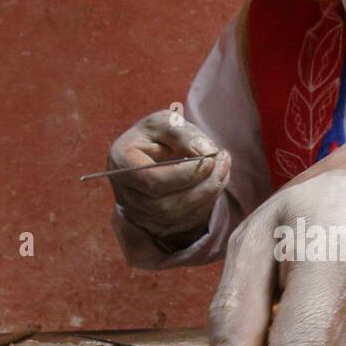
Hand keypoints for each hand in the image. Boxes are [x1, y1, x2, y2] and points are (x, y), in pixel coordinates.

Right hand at [108, 110, 230, 241]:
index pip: (153, 180)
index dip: (184, 174)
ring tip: (224, 169)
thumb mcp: (166, 121)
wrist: (154, 153)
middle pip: (165, 205)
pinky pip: (184, 223)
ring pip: (177, 217)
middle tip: (224, 162)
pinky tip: (215, 183)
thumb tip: (205, 152)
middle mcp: (124, 193)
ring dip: (208, 195)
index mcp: (121, 162)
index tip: (210, 159)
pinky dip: (205, 204)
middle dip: (202, 186)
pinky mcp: (155, 224)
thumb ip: (182, 133)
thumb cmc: (158, 134)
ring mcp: (138, 213)